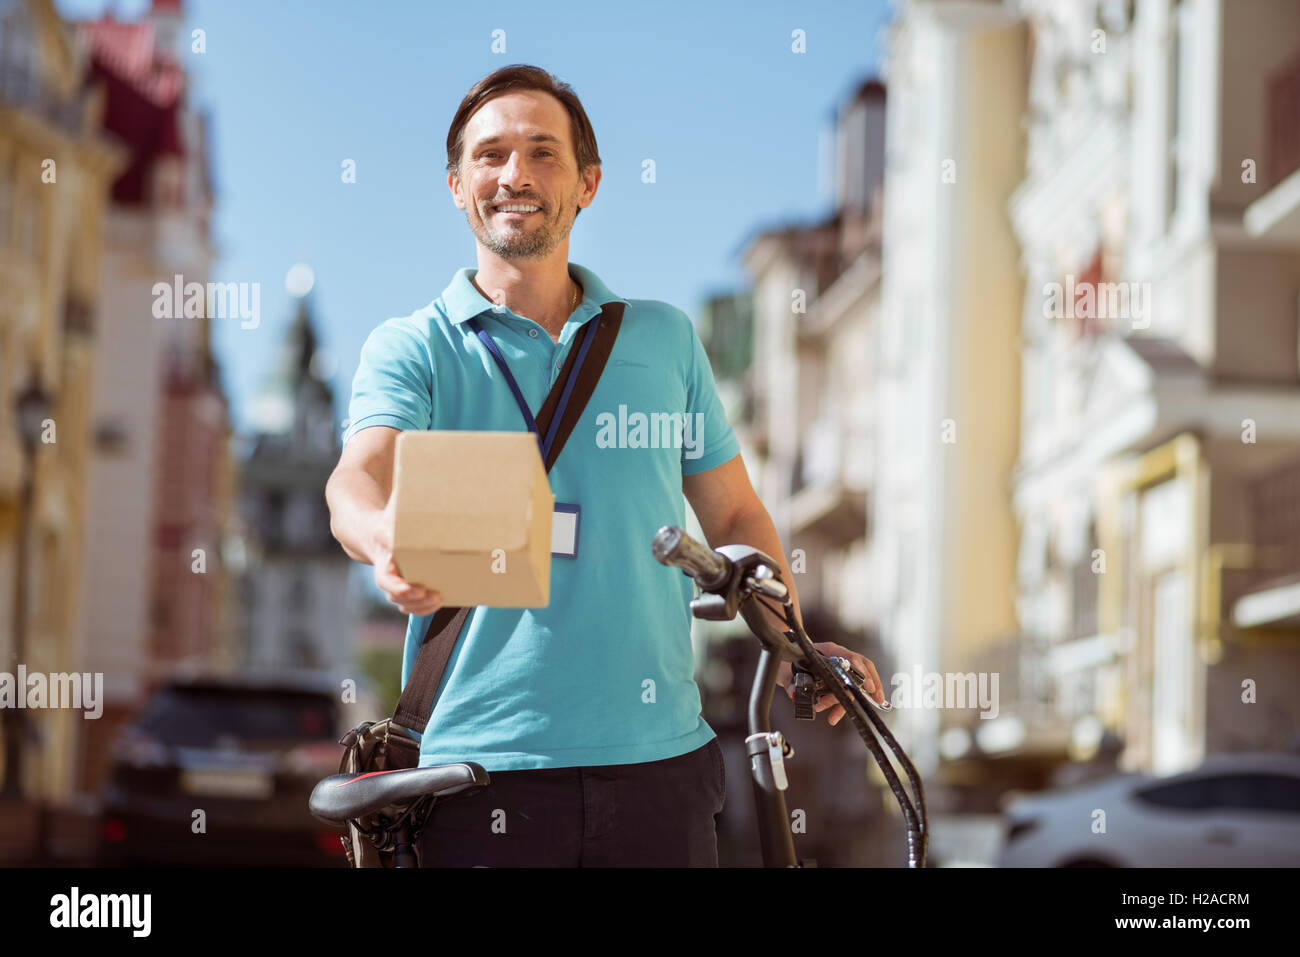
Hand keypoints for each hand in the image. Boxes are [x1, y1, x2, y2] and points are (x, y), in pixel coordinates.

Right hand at [369, 497, 442, 616]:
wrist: (367, 532)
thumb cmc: (390, 514)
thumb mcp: (398, 500)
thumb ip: (410, 491)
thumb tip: (425, 468)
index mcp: (382, 535)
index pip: (385, 544)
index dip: (393, 551)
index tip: (401, 560)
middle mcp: (382, 559)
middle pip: (386, 581)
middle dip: (403, 589)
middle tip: (424, 590)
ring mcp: (387, 575)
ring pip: (394, 596)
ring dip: (415, 603)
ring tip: (438, 599)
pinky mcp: (395, 586)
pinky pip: (403, 603)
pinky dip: (417, 608)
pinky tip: (435, 604)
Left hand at [776, 641, 884, 726]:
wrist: (784, 661)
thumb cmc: (788, 661)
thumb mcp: (785, 670)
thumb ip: (790, 681)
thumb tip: (794, 693)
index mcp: (828, 650)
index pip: (850, 657)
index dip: (860, 671)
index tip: (867, 685)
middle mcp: (837, 657)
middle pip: (862, 667)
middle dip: (871, 684)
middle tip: (876, 698)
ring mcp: (839, 667)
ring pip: (856, 682)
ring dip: (850, 700)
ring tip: (835, 716)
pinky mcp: (837, 679)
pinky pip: (845, 691)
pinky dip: (842, 705)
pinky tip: (834, 717)